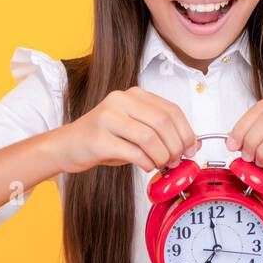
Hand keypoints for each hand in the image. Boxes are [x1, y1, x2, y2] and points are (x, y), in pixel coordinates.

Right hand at [50, 87, 200, 173]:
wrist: (67, 146)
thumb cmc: (104, 139)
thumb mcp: (136, 131)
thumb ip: (163, 133)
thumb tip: (194, 145)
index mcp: (134, 95)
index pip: (171, 110)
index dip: (186, 131)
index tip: (192, 149)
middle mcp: (120, 101)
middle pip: (163, 122)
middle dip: (175, 146)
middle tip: (177, 160)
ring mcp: (107, 118)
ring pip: (149, 137)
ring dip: (161, 156)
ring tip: (161, 165)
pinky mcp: (98, 138)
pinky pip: (133, 152)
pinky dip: (146, 163)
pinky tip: (147, 166)